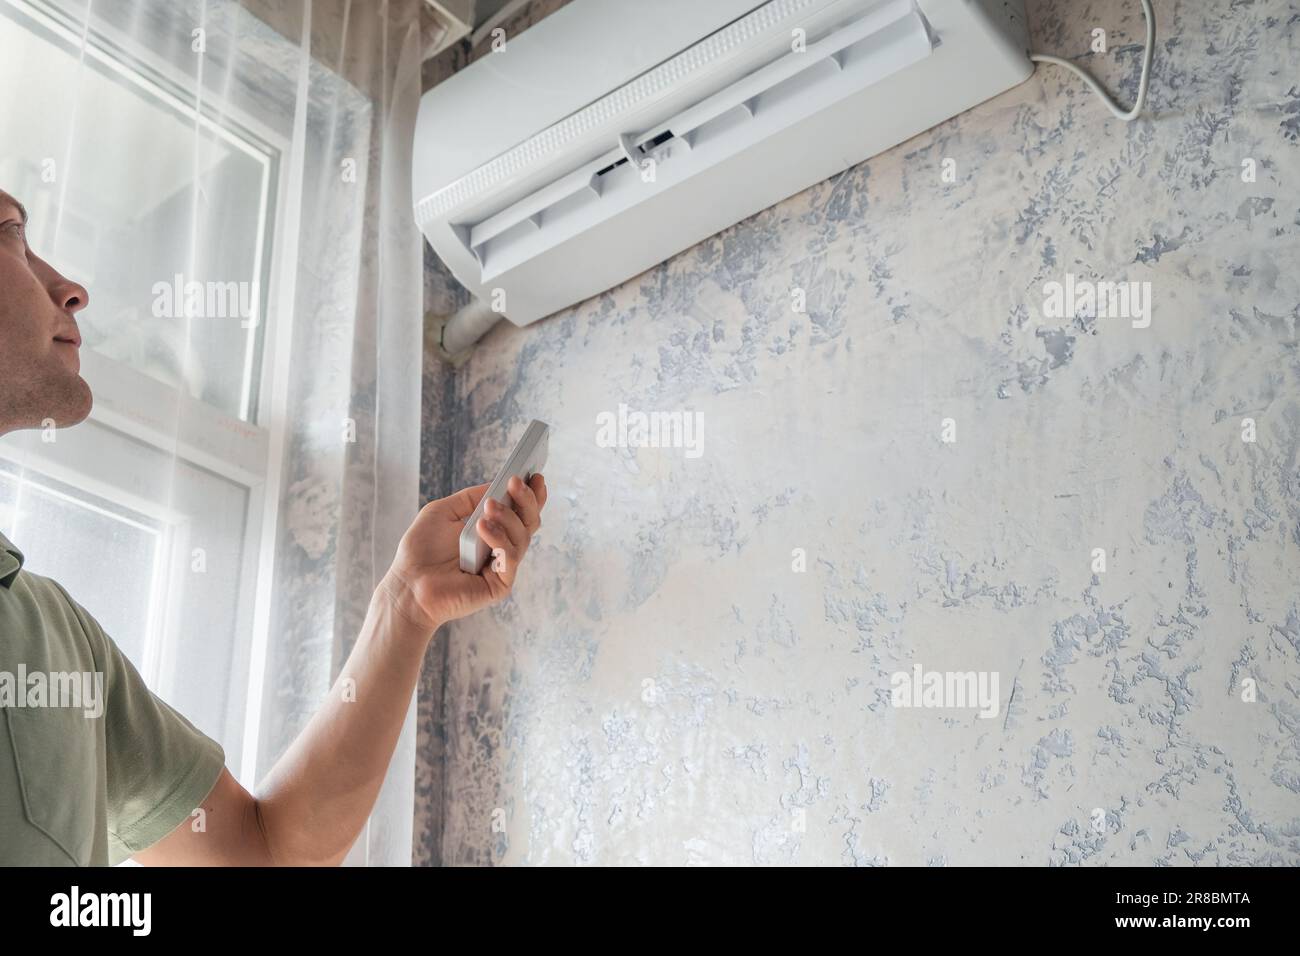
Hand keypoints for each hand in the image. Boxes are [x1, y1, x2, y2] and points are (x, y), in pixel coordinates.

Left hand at [380, 474, 547, 631]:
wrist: (408, 584)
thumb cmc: (422, 550)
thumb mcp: (444, 511)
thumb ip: (471, 497)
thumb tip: (498, 484)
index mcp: (492, 531)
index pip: (520, 512)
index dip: (531, 495)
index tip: (534, 475)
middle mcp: (501, 548)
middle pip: (529, 522)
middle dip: (526, 500)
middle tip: (516, 482)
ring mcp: (502, 567)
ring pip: (522, 537)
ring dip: (508, 516)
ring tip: (490, 506)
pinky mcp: (500, 585)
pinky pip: (510, 558)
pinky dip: (499, 539)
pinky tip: (482, 527)